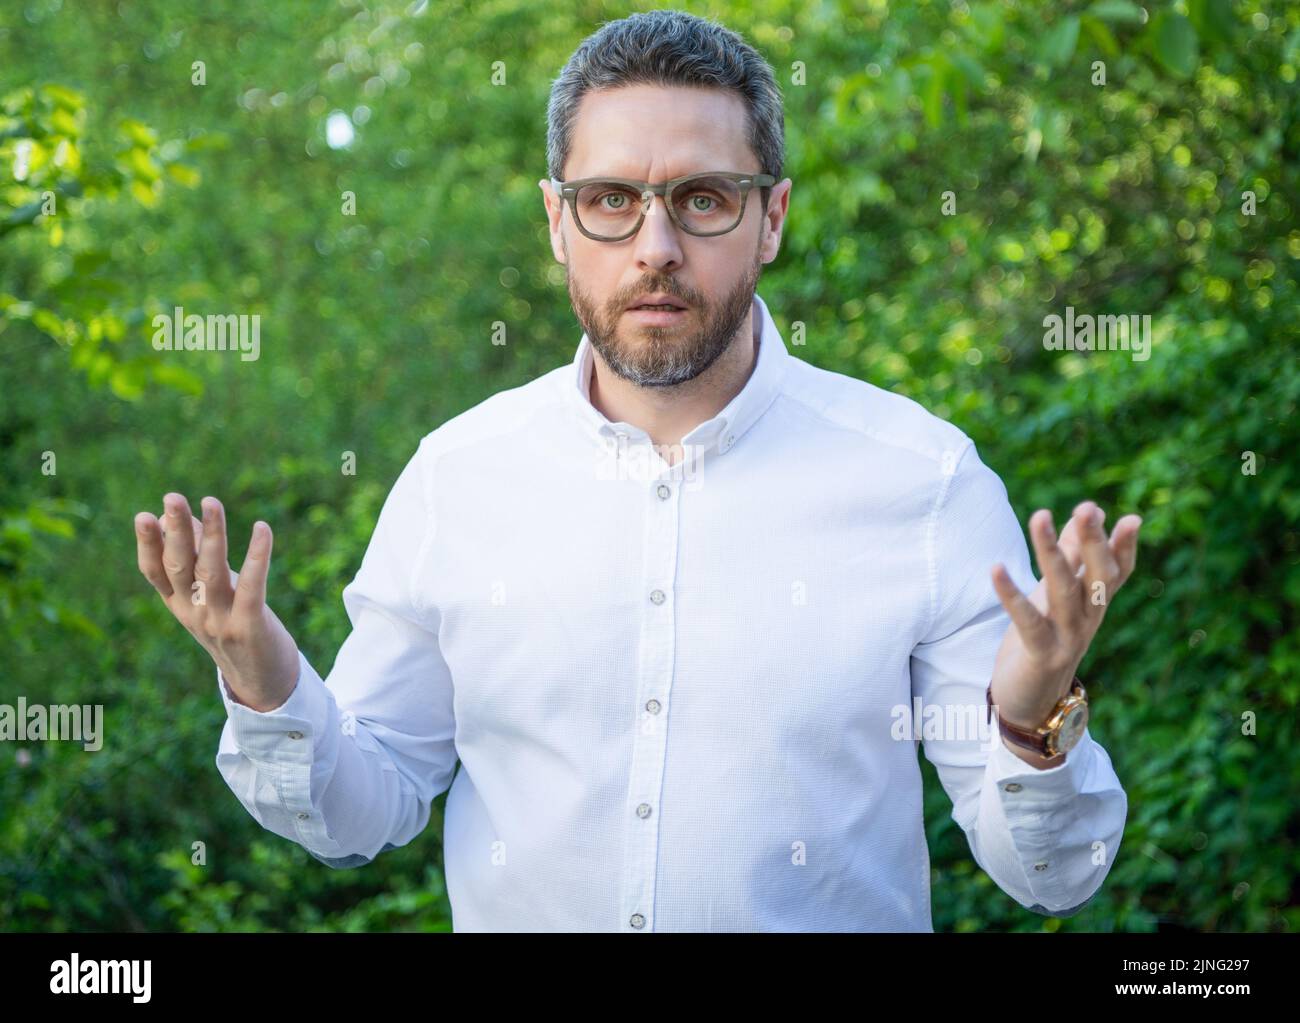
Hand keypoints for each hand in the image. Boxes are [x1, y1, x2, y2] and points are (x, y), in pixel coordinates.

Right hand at [135, 493, 300, 711]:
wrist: (262, 683)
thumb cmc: (236, 628)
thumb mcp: (211, 596)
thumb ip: (199, 560)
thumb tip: (188, 520)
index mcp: (179, 605)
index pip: (154, 573)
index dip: (148, 545)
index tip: (144, 515)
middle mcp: (193, 613)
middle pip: (178, 567)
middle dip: (174, 531)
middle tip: (172, 497)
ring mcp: (219, 621)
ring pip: (210, 572)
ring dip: (210, 535)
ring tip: (211, 502)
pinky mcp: (249, 626)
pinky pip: (252, 586)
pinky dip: (257, 556)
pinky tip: (262, 528)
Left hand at [989, 500, 1141, 731]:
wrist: (1031, 703)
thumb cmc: (1046, 640)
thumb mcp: (1059, 596)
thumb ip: (1071, 558)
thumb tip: (1083, 515)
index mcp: (1094, 604)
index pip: (1117, 572)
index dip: (1125, 547)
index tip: (1132, 518)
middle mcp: (1088, 619)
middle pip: (1097, 577)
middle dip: (1093, 541)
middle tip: (1087, 507)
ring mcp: (1067, 638)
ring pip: (1063, 590)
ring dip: (1052, 552)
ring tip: (1040, 516)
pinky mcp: (1041, 653)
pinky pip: (1027, 620)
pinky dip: (1011, 594)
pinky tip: (996, 568)